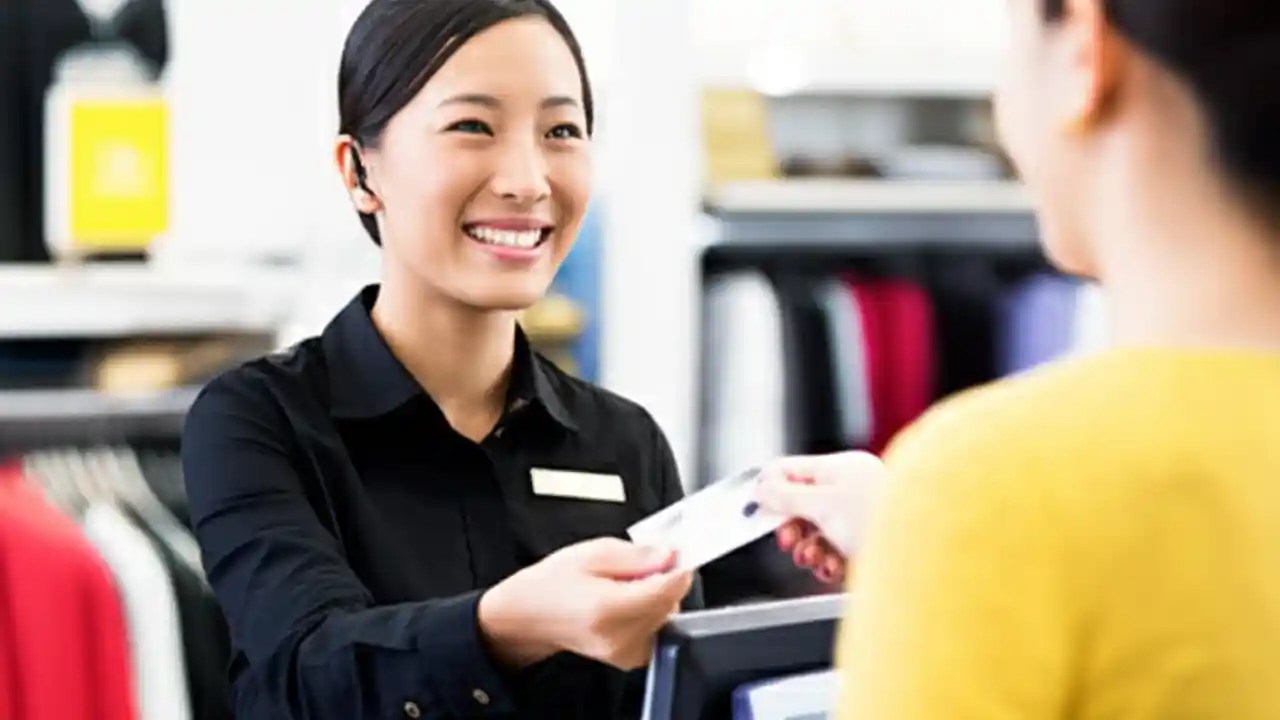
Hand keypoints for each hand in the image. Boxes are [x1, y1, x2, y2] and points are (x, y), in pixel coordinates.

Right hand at [478, 538, 693, 670]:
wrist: (530, 615)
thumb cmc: (554, 582)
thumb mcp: (593, 552)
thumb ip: (636, 555)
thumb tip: (671, 555)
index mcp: (609, 609)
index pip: (667, 590)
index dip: (677, 567)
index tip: (676, 553)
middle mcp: (620, 637)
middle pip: (671, 603)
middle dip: (664, 579)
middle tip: (641, 564)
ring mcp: (626, 653)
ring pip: (667, 616)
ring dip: (657, 596)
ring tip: (626, 584)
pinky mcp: (630, 658)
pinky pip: (658, 628)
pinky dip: (650, 612)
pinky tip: (627, 602)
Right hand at [754, 451, 888, 585]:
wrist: (928, 559)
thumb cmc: (882, 521)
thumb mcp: (824, 504)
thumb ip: (787, 496)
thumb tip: (760, 487)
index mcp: (841, 469)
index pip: (791, 470)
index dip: (769, 489)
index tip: (754, 511)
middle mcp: (850, 491)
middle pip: (801, 506)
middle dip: (792, 527)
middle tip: (789, 541)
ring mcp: (859, 520)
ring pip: (816, 534)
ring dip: (808, 549)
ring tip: (814, 558)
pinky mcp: (866, 548)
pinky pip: (833, 553)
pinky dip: (827, 562)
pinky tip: (832, 568)